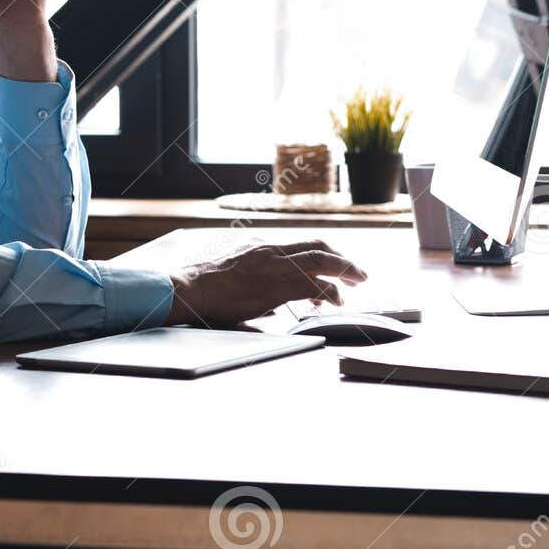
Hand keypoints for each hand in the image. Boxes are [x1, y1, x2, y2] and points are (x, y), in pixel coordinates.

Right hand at [164, 240, 366, 326]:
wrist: (189, 289)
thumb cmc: (206, 287)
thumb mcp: (235, 271)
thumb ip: (257, 278)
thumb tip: (273, 303)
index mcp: (262, 247)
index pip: (303, 245)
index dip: (326, 255)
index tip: (338, 268)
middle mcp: (271, 251)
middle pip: (318, 247)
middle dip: (343, 260)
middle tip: (359, 273)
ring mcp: (273, 266)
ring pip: (320, 260)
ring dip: (344, 271)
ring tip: (356, 284)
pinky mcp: (274, 285)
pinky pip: (311, 283)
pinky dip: (329, 291)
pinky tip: (335, 300)